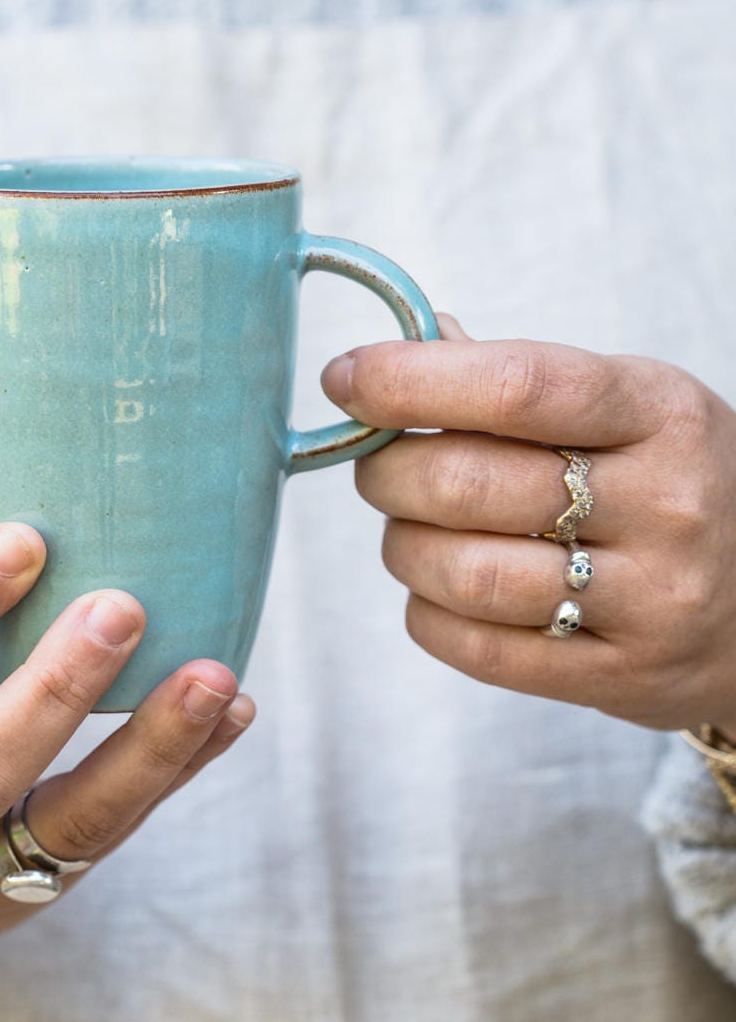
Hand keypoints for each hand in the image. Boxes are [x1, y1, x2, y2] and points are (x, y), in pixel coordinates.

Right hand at [0, 524, 253, 1021]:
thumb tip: (36, 537)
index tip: (21, 539)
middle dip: (58, 689)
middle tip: (123, 609)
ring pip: (71, 821)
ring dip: (153, 744)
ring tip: (216, 677)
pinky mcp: (34, 893)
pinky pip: (116, 830)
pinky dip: (178, 768)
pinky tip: (231, 713)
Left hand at [320, 315, 735, 733]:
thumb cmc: (675, 482)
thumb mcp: (632, 407)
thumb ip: (520, 377)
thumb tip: (404, 345)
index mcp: (661, 413)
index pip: (517, 386)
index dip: (408, 380)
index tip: (345, 379)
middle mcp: (666, 505)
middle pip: (467, 485)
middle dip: (386, 470)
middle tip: (378, 463)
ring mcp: (651, 600)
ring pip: (462, 572)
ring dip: (403, 545)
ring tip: (411, 529)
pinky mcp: (621, 677)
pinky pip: (476, 648)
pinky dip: (427, 611)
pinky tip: (439, 589)